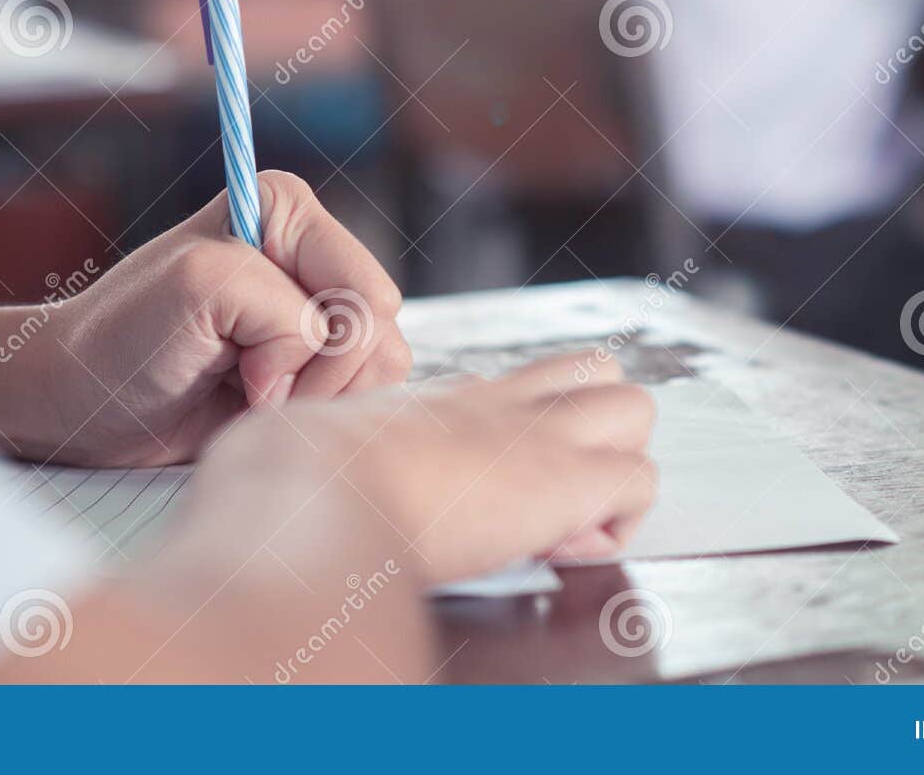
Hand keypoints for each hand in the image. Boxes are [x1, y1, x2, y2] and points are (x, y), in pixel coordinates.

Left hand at [37, 171, 410, 464]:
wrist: (86, 403)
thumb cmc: (123, 340)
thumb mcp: (197, 289)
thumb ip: (284, 310)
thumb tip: (314, 361)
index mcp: (285, 208)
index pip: (364, 294)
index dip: (307, 342)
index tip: (234, 356)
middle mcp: (311, 250)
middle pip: (379, 334)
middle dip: (315, 377)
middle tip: (242, 385)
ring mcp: (319, 309)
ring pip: (380, 371)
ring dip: (313, 401)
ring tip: (247, 397)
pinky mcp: (318, 362)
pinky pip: (361, 398)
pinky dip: (311, 416)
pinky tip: (258, 408)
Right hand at [171, 354, 659, 584]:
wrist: (307, 497)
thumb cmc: (284, 486)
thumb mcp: (303, 450)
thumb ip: (325, 456)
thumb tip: (285, 487)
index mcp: (435, 407)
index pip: (513, 392)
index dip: (524, 438)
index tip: (485, 498)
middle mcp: (493, 407)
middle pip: (593, 372)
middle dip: (595, 432)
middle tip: (552, 496)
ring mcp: (534, 435)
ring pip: (635, 407)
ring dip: (618, 468)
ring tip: (569, 523)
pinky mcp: (562, 479)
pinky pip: (639, 482)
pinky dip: (618, 524)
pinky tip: (562, 552)